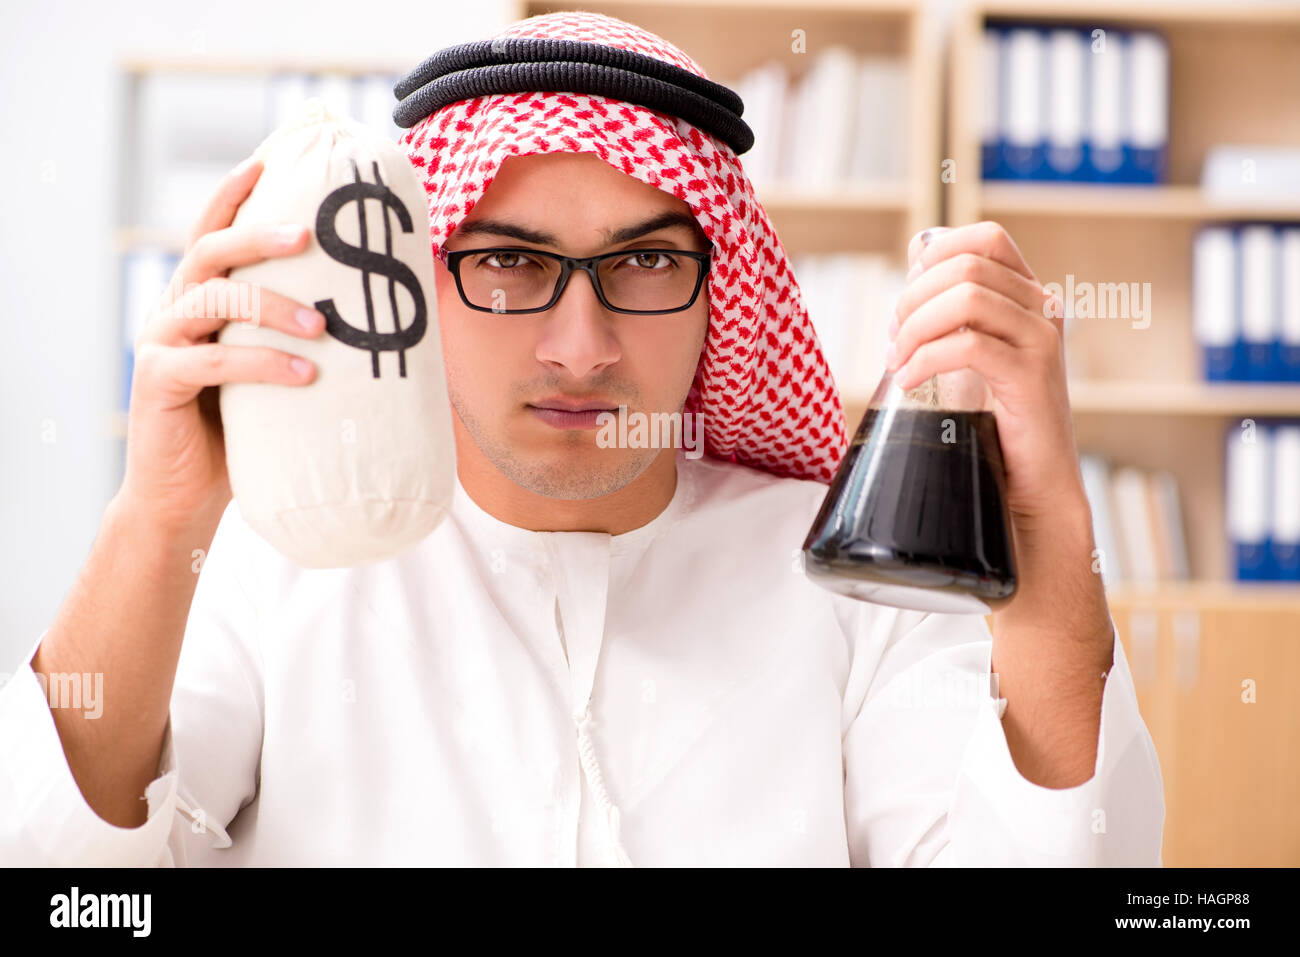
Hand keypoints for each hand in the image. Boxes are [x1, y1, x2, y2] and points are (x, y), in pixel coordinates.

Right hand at [117, 155, 326, 534]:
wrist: (186, 497)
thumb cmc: (242, 431)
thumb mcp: (275, 373)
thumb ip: (299, 340)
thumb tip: (385, 319)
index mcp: (199, 300)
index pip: (212, 233)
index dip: (234, 196)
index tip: (268, 161)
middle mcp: (174, 311)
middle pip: (209, 252)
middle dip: (259, 236)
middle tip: (307, 234)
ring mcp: (160, 344)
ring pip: (212, 301)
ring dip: (272, 306)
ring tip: (322, 327)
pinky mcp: (156, 383)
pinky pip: (211, 362)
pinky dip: (262, 364)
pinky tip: (304, 374)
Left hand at [887, 222, 1082, 525]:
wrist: (1034, 484)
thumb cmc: (994, 422)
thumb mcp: (969, 355)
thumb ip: (949, 312)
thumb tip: (913, 260)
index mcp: (1028, 297)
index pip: (987, 238)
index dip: (937, 252)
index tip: (907, 292)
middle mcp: (1041, 309)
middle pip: (967, 266)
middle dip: (914, 296)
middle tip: (894, 336)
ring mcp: (1041, 340)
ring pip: (967, 299)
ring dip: (916, 327)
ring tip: (897, 360)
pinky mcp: (1032, 377)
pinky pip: (969, 346)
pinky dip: (926, 359)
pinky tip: (909, 380)